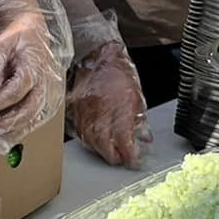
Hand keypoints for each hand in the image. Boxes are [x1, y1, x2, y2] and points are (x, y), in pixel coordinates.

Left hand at [0, 0, 71, 143]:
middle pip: (30, 109)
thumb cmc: (16, 38)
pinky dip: (21, 131)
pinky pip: (36, 119)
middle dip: (9, 123)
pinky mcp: (46, 100)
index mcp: (34, 65)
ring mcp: (49, 92)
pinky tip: (7, 138)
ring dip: (16, 132)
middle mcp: (46, 81)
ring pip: (35, 118)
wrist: (33, 33)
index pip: (19, 89)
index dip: (1, 101)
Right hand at [69, 40, 148, 166]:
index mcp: (119, 112)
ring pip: (91, 143)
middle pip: (105, 148)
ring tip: (110, 151)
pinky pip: (80, 132)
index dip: (130, 156)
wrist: (98, 58)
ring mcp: (85, 114)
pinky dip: (89, 140)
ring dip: (101, 151)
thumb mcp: (137, 97)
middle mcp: (101, 115)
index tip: (134, 160)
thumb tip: (144, 137)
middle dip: (115, 157)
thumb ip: (139, 120)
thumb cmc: (119, 74)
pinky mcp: (74, 111)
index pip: (124, 144)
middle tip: (121, 159)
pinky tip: (96, 140)